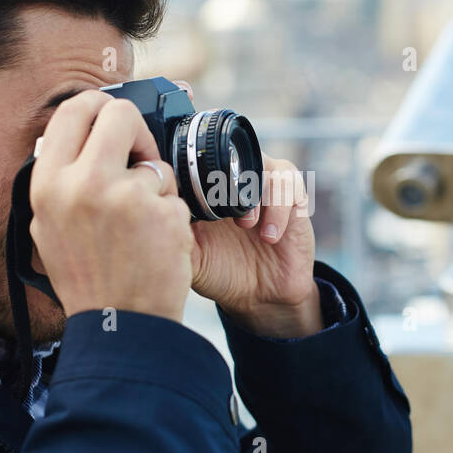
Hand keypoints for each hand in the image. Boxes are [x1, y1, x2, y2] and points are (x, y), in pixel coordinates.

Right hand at [28, 90, 191, 322]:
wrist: (120, 326)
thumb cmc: (86, 279)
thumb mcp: (49, 226)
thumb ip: (61, 179)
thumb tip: (75, 134)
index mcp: (48, 184)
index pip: (73, 108)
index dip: (98, 107)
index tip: (112, 122)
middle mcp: (82, 184)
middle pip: (119, 113)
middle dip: (136, 131)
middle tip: (140, 157)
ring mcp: (126, 197)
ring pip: (154, 162)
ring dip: (156, 187)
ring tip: (142, 225)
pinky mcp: (163, 213)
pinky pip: (175, 196)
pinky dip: (172, 217)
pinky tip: (158, 245)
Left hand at [191, 149, 321, 338]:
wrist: (262, 298)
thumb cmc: (223, 273)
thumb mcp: (192, 257)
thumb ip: (175, 233)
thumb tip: (158, 210)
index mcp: (209, 191)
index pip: (202, 161)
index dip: (197, 169)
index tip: (196, 201)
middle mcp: (239, 183)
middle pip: (234, 155)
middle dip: (227, 179)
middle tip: (221, 207)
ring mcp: (267, 188)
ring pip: (263, 164)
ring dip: (254, 193)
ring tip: (245, 224)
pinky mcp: (293, 199)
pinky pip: (289, 184)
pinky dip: (278, 209)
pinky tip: (269, 236)